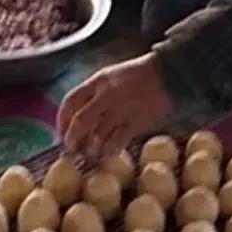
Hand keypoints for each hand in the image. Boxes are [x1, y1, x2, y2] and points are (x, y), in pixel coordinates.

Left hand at [58, 53, 173, 159]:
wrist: (170, 75)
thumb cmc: (138, 76)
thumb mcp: (111, 76)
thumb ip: (94, 93)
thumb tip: (77, 117)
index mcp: (97, 81)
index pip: (70, 102)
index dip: (61, 120)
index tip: (61, 133)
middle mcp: (106, 95)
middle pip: (80, 122)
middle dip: (72, 139)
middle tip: (72, 150)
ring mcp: (121, 109)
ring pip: (98, 135)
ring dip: (91, 149)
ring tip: (90, 155)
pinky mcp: (137, 121)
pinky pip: (118, 141)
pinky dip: (110, 151)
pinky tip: (108, 155)